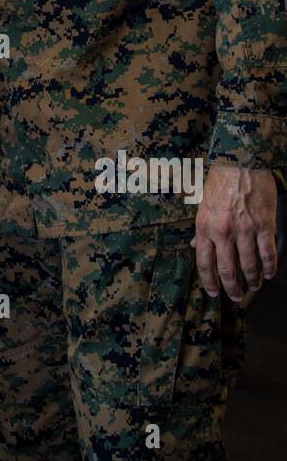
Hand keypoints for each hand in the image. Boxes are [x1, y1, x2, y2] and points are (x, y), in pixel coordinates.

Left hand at [192, 164, 277, 300]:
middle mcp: (223, 232)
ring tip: (253, 286)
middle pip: (227, 270)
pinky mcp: (264, 226)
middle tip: (236, 296)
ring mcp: (245, 230)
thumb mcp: (201, 205)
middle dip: (232, 288)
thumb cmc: (219, 182)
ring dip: (252, 280)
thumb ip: (199, 229)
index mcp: (204, 228)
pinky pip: (267, 254)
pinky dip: (268, 267)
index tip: (214, 293)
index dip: (209, 282)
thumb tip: (193, 246)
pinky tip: (268, 274)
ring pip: (249, 265)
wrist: (241, 164)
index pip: (204, 263)